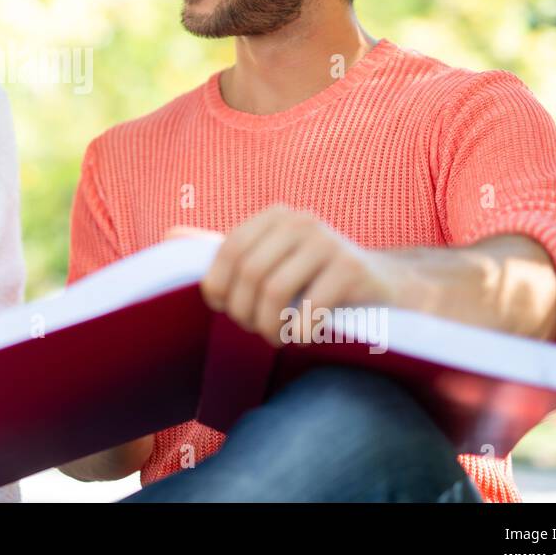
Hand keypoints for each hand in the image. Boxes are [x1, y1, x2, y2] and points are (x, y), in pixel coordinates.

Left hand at [200, 205, 405, 345]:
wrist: (387, 288)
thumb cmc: (316, 278)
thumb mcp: (271, 258)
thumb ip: (226, 250)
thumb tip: (168, 235)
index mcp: (276, 215)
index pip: (229, 249)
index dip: (220, 287)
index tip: (227, 312)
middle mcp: (301, 221)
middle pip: (250, 272)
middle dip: (244, 312)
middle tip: (254, 331)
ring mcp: (330, 242)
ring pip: (276, 291)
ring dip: (269, 326)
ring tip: (275, 338)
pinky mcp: (353, 270)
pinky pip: (311, 308)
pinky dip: (300, 332)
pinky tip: (303, 339)